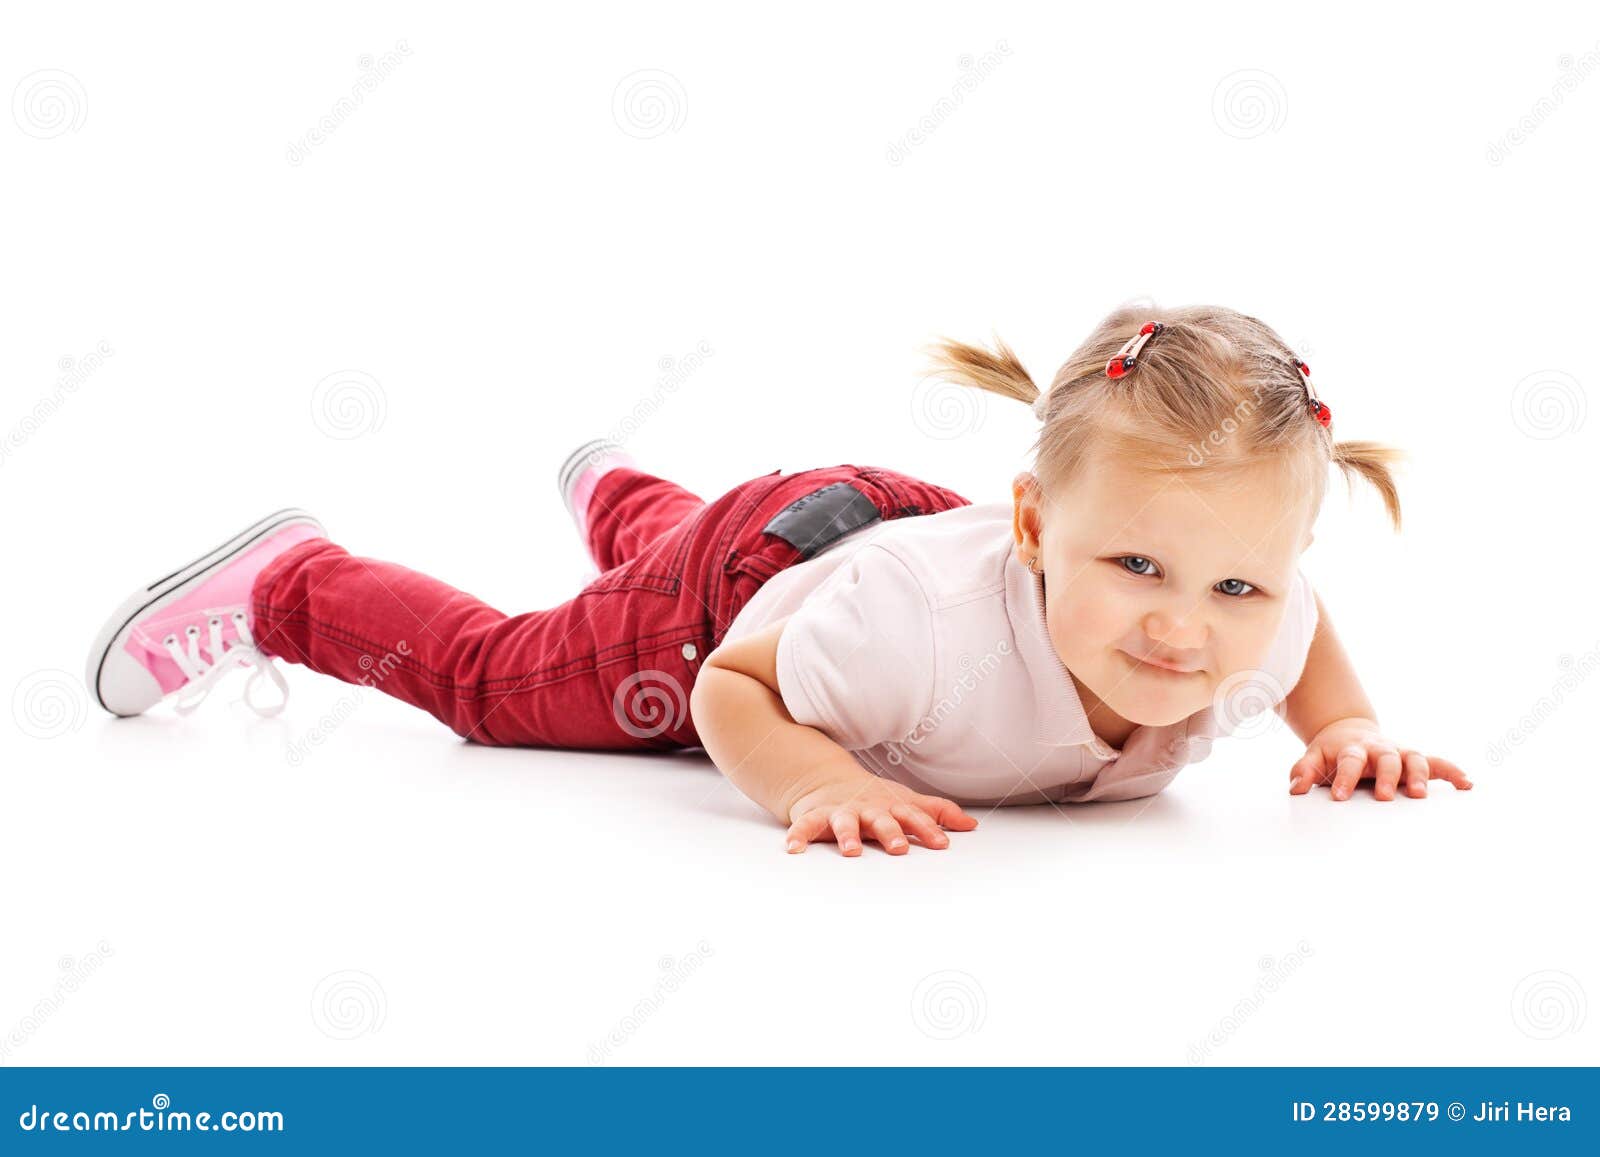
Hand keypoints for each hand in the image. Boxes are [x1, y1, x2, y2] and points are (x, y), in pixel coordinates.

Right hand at [785, 775, 977, 855]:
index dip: (928, 830)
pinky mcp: (815, 816)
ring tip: (852, 851)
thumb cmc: (875, 798)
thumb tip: (972, 825)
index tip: (942, 844)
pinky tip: (794, 848)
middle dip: (890, 833)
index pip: (914, 817)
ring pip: (844, 824)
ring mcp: (841, 812)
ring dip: (848, 836)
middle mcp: (867, 809)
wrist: (828, 779)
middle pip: (881, 821)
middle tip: (899, 848)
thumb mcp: (907, 801)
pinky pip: (805, 826)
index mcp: (891, 807)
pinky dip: (798, 835)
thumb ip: (938, 812)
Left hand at [1290, 716, 1473, 800]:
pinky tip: (1466, 785)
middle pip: (1386, 758)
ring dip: (1420, 775)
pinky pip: (1438, 763)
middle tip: (1383, 797)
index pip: (1348, 761)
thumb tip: (1295, 789)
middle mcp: (1379, 749)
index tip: (1338, 797)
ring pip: (1415, 758)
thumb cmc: (1331, 753)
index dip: (1343, 778)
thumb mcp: (1313, 758)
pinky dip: (1452, 772)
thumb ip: (1303, 771)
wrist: (1348, 732)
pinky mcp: (1414, 758)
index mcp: (1352, 749)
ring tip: (1421, 795)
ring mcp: (1399, 752)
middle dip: (1386, 777)